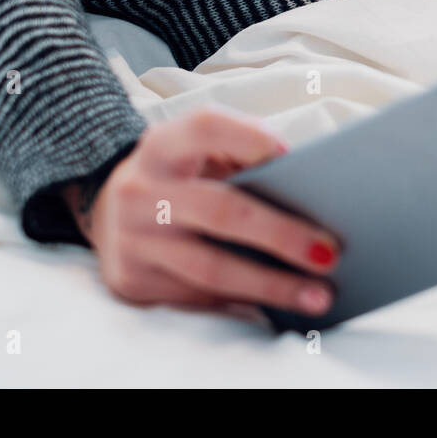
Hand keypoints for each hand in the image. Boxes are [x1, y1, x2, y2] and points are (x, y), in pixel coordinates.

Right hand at [64, 106, 340, 322]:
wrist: (106, 210)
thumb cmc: (181, 177)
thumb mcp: (199, 154)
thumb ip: (241, 159)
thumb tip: (311, 190)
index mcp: (162, 146)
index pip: (206, 128)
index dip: (249, 138)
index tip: (293, 156)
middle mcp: (140, 190)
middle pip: (220, 211)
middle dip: (281, 234)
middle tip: (330, 253)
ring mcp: (132, 239)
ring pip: (211, 268)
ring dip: (272, 286)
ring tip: (319, 296)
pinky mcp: (131, 280)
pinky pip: (198, 297)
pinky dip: (245, 303)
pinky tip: (282, 309)